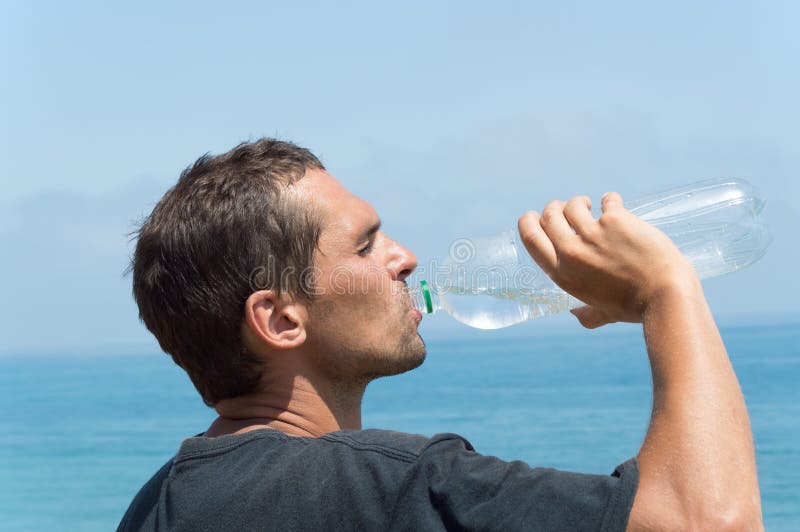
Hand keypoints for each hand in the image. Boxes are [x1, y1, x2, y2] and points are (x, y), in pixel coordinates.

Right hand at [517, 192, 697, 327]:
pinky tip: (616, 205)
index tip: (535, 216)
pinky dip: (610, 200)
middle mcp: (572, 253)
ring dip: (580, 201)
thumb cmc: (635, 307)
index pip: (531, 238)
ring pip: (573, 204)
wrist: (666, 295)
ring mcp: (593, 234)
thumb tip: (575, 314)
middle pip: (549, 215)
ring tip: (591, 204)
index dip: (528, 222)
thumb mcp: (602, 314)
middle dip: (555, 207)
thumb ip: (586, 314)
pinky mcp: (616, 220)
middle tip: (568, 208)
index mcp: (562, 274)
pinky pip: (607, 200)